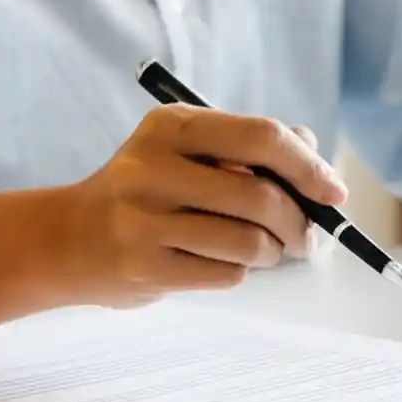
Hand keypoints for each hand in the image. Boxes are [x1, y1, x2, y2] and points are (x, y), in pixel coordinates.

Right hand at [54, 104, 345, 307]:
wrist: (67, 239)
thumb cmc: (146, 192)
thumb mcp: (186, 150)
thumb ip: (249, 145)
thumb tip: (313, 153)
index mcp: (172, 127)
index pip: (261, 137)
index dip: (308, 167)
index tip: (334, 193)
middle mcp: (153, 168)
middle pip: (261, 197)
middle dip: (299, 223)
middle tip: (306, 238)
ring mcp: (145, 220)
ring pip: (249, 243)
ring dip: (270, 253)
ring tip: (261, 251)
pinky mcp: (145, 267)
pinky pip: (226, 274)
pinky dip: (237, 272)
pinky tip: (216, 261)